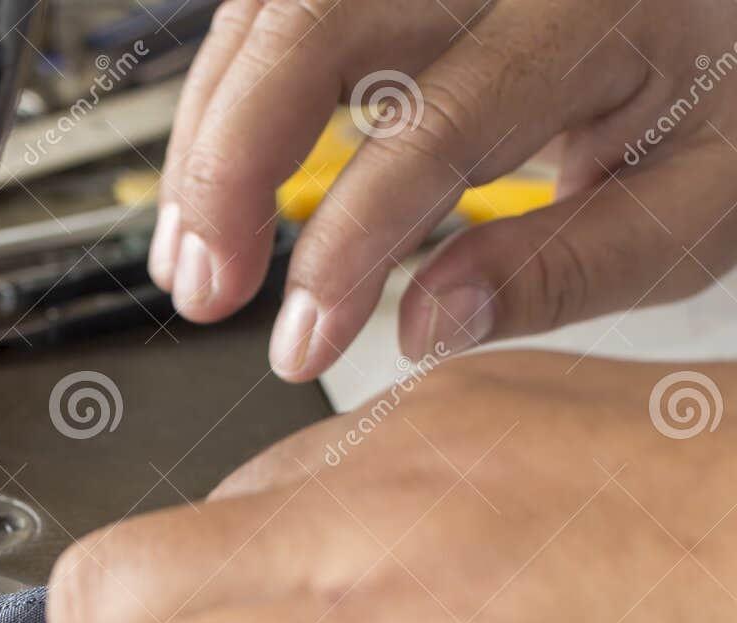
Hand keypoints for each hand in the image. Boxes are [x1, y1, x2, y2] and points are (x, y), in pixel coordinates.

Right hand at [151, 0, 736, 380]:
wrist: (728, 7)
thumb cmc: (724, 94)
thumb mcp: (694, 203)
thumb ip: (568, 268)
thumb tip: (428, 324)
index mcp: (597, 11)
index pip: (439, 126)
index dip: (351, 243)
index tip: (303, 338)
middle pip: (317, 28)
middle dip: (231, 168)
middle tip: (205, 288)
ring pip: (273, 13)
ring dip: (207, 139)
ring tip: (190, 256)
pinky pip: (274, 11)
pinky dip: (223, 102)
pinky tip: (208, 186)